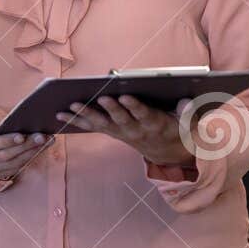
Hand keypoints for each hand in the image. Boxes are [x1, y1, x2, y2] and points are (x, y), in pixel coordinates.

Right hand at [0, 106, 51, 189]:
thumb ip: (0, 118)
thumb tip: (12, 122)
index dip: (6, 142)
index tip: (22, 136)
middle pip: (3, 156)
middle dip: (24, 146)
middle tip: (41, 137)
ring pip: (11, 164)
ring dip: (30, 153)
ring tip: (45, 142)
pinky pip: (15, 168)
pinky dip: (29, 158)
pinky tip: (40, 149)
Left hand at [54, 96, 195, 166]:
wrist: (167, 151)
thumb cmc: (178, 128)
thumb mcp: (189, 122)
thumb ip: (188, 112)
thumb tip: (187, 102)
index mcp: (155, 124)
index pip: (145, 114)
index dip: (135, 106)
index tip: (126, 96)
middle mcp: (136, 130)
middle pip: (120, 120)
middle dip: (110, 109)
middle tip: (100, 97)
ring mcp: (122, 132)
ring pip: (102, 124)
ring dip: (85, 115)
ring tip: (70, 106)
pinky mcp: (112, 132)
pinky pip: (92, 127)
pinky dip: (76, 121)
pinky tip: (59, 114)